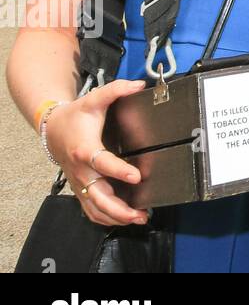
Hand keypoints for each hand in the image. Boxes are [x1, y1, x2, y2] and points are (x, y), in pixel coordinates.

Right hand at [43, 79, 149, 225]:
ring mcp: (80, 183)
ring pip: (94, 208)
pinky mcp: (80, 189)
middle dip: (119, 207)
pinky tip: (123, 218)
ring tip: (138, 218)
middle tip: (140, 212)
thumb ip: (116, 90)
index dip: (119, 170)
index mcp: (86, 150)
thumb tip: (138, 85)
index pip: (103, 163)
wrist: (53, 128)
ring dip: (115, 216)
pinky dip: (105, 218)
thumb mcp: (94, 100)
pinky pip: (90, 209)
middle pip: (98, 196)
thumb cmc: (76, 116)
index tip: (137, 175)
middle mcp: (82, 171)